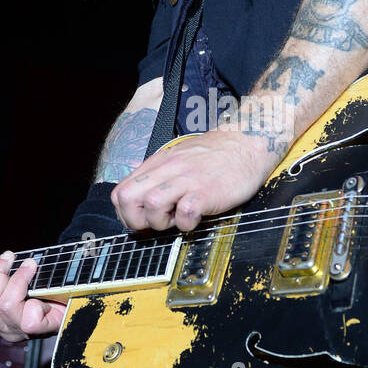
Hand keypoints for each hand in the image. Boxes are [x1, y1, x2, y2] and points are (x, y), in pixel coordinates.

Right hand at [0, 251, 66, 343]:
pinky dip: (31, 293)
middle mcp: (3, 329)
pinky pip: (26, 316)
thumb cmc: (45, 284)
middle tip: (10, 259)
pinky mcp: (40, 330)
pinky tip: (40, 287)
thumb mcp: (11, 284)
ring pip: (2, 306)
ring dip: (18, 278)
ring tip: (31, 266)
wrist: (79, 284)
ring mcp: (22, 332)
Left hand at [111, 125, 281, 231]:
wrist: (247, 143)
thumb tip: (137, 191)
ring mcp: (187, 180)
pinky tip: (195, 219)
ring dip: (160, 222)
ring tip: (177, 219)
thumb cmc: (215, 155)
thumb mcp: (177, 156)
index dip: (125, 214)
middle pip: (127, 198)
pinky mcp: (207, 192)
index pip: (120, 192)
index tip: (141, 221)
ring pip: (152, 205)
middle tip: (155, 224)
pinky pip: (185, 213)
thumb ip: (156, 174)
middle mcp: (168, 170)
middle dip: (135, 221)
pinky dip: (187, 224)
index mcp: (158, 164)